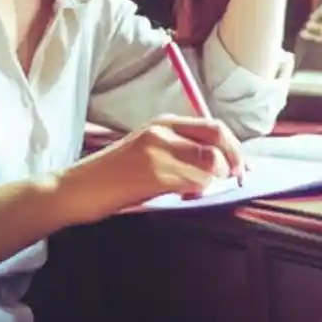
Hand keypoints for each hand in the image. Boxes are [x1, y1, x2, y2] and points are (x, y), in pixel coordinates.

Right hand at [50, 116, 246, 222]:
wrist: (78, 188)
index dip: (235, 148)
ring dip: (214, 181)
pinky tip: (183, 197)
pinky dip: (197, 192)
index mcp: (163, 123)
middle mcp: (162, 130)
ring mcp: (158, 150)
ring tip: (198, 192)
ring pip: (208, 163)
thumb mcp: (149, 151)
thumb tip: (222, 164)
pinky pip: (192, 182)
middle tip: (238, 179)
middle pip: (218, 138)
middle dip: (234, 160)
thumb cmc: (114, 175)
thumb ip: (181, 151)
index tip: (243, 167)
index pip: (214, 127)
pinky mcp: (153, 174)